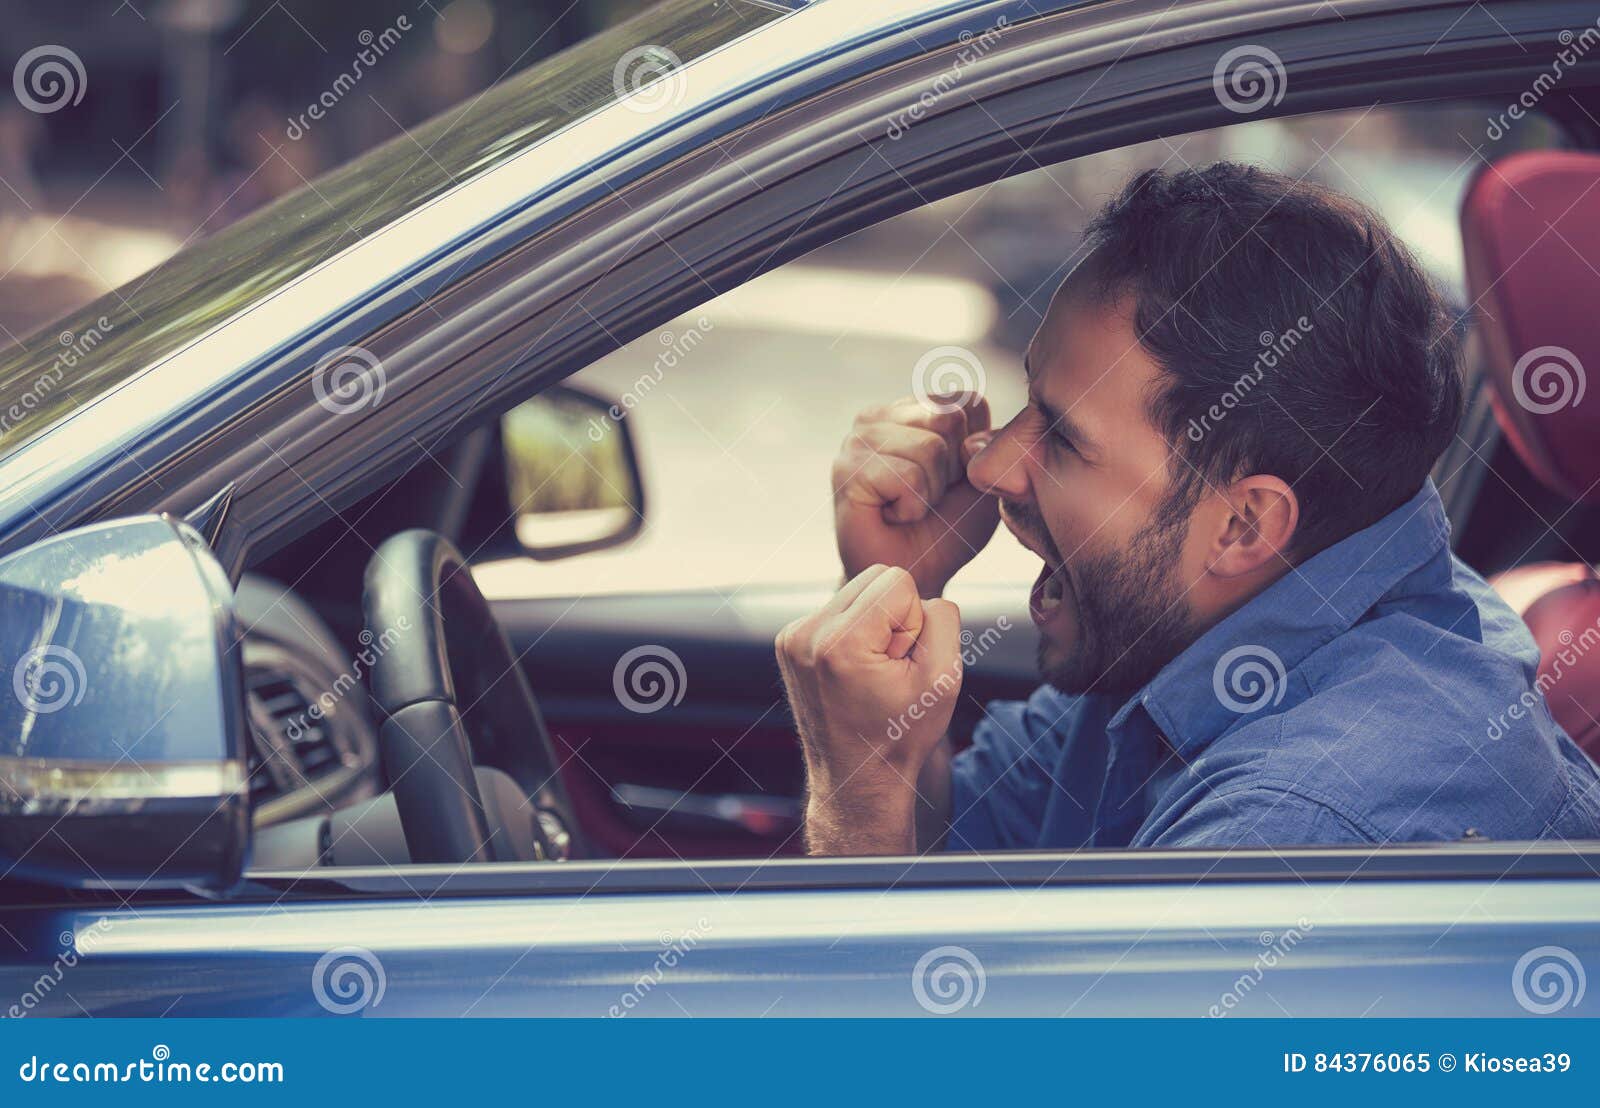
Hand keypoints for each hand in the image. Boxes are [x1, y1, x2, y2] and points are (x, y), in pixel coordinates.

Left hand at [775, 565, 963, 853]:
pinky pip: (838, 609)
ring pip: (856, 590)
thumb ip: (943, 620)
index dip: (914, 621)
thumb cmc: (901, 735)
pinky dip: (855, 632)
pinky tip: (855, 671)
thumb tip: (923, 596)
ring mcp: (792, 637)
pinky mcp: (789, 642)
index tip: (902, 663)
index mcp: (840, 643)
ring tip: (873, 670)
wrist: (856, 778)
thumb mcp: (943, 679)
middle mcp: (806, 633)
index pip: (897, 580)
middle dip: (895, 616)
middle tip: (891, 666)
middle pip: (874, 577)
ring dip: (875, 623)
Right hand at [833, 393, 998, 598]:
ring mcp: (858, 439)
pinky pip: (907, 476)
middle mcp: (879, 416)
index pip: (967, 401)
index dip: (972, 450)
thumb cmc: (944, 531)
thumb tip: (975, 404)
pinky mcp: (848, 470)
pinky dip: (912, 507)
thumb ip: (987, 438)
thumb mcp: (982, 479)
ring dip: (931, 492)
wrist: (912, 577)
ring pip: (929, 448)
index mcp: (911, 410)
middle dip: (952, 469)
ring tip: (908, 507)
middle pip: (949, 418)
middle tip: (926, 495)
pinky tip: (893, 515)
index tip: (950, 481)